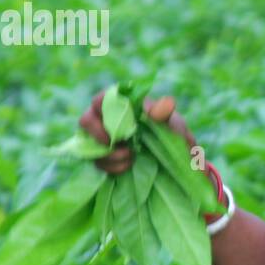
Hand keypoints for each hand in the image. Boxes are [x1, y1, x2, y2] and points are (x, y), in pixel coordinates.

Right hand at [78, 91, 198, 173]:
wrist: (177, 158)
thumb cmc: (173, 134)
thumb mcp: (174, 124)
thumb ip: (166, 114)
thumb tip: (167, 103)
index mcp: (123, 104)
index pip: (103, 98)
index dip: (103, 107)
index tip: (116, 122)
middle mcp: (108, 119)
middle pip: (86, 120)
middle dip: (98, 134)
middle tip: (114, 143)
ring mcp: (104, 138)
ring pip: (89, 143)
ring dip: (107, 153)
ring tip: (130, 158)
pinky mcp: (105, 157)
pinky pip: (96, 161)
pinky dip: (110, 166)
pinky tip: (127, 167)